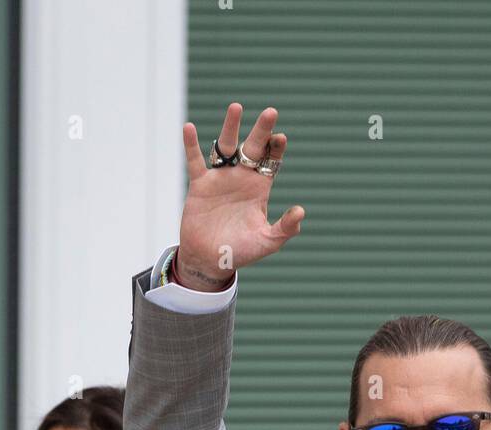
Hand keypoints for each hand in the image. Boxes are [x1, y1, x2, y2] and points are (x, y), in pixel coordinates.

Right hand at [177, 101, 305, 289]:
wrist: (210, 261)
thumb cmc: (241, 252)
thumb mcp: (267, 242)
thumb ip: (284, 229)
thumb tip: (301, 211)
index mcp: (259, 188)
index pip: (270, 162)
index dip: (276, 148)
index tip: (281, 138)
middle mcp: (241, 178)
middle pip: (252, 148)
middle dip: (262, 131)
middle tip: (271, 112)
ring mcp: (220, 178)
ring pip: (226, 147)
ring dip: (231, 128)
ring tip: (237, 107)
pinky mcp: (200, 185)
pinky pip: (195, 161)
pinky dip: (191, 145)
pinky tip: (190, 128)